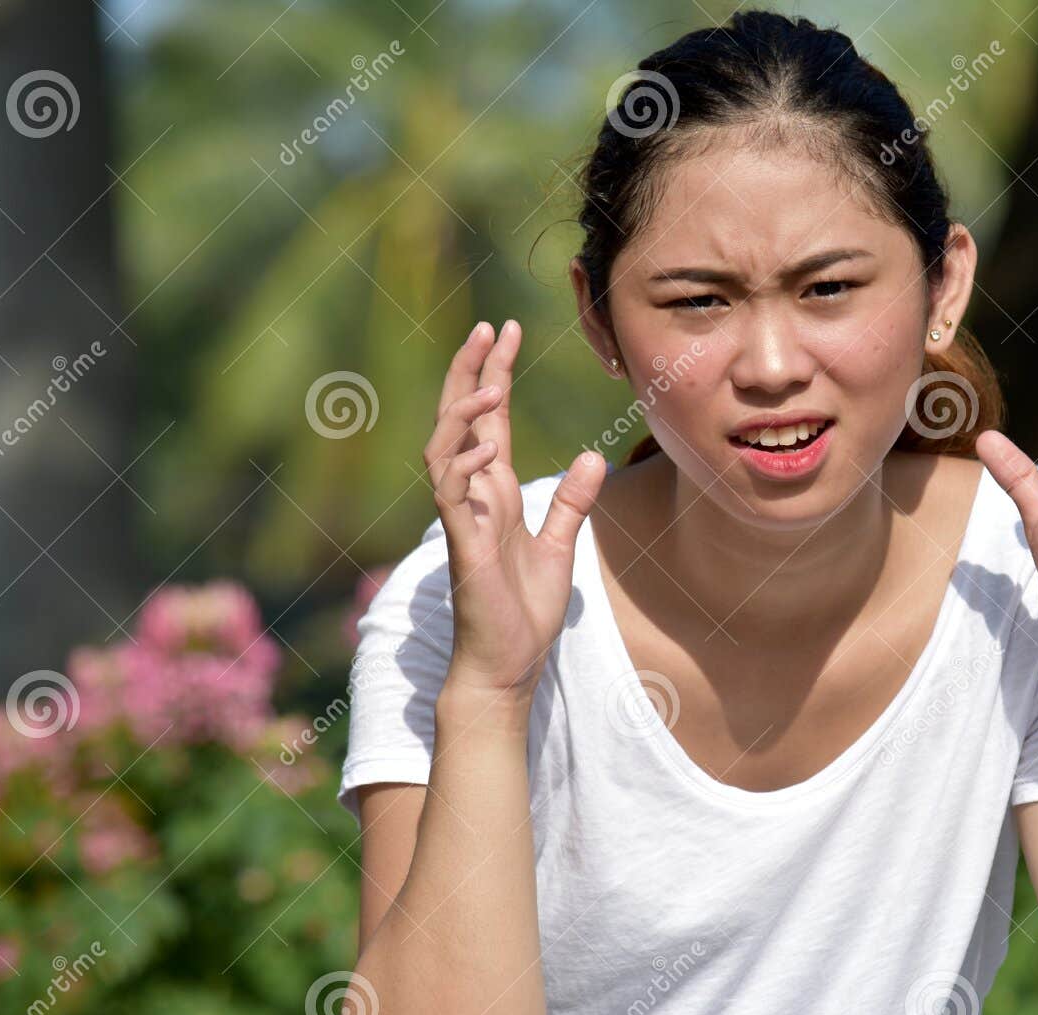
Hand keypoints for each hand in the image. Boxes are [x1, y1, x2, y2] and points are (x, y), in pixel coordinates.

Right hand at [424, 319, 605, 699]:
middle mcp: (472, 497)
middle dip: (472, 371)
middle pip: (461, 419)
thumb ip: (571, 501)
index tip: (506, 331)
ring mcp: (461, 518)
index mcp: (495, 493)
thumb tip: (592, 457)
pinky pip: (451, 493)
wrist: (506, 664)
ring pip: (445, 448)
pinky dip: (465, 463)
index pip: (489, 420)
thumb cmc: (523, 612)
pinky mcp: (460, 545)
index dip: (494, 373)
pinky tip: (487, 442)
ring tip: (491, 381)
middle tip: (489, 327)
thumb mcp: (559, 545)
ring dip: (463, 411)